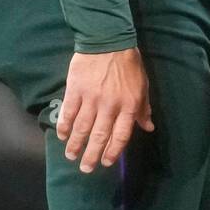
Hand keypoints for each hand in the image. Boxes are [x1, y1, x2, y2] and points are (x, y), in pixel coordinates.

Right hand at [57, 47, 154, 172]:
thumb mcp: (142, 87)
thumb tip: (148, 127)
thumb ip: (143, 109)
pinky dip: (64, 125)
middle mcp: (110, 106)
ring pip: (82, 127)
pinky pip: (69, 112)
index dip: (114, 151)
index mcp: (129, 106)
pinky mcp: (76, 90)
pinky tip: (61, 135)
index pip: (121, 135)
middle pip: (100, 136)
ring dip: (75, 144)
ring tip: (70, 156)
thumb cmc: (129, 64)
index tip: (107, 162)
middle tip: (86, 169)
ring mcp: (91, 99)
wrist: (108, 40)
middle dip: (92, 155)